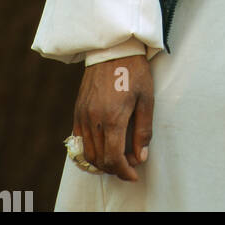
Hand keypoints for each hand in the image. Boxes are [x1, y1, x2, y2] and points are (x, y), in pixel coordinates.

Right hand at [72, 54, 153, 181]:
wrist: (114, 49)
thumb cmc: (134, 71)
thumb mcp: (147, 99)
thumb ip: (143, 130)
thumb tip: (140, 156)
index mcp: (113, 118)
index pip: (114, 158)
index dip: (124, 172)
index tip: (134, 175)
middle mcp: (94, 119)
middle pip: (99, 159)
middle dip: (115, 169)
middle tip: (129, 167)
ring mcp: (83, 114)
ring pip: (88, 152)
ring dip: (101, 162)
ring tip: (117, 159)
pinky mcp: (78, 110)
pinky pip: (79, 139)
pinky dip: (89, 150)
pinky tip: (102, 148)